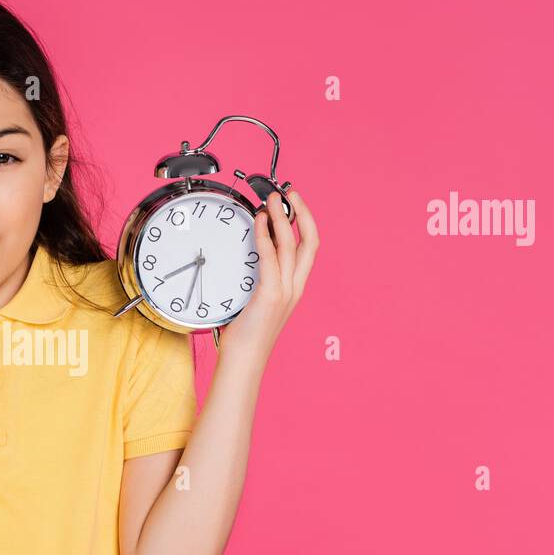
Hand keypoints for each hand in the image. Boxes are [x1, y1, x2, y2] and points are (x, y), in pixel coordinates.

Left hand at [217, 190, 318, 366]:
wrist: (243, 361)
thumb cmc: (245, 335)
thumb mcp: (257, 303)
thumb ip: (260, 281)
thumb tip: (248, 257)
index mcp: (295, 288)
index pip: (308, 248)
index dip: (305, 222)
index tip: (294, 204)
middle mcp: (295, 288)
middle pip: (310, 241)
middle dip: (301, 212)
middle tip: (288, 193)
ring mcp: (285, 291)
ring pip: (290, 244)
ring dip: (281, 217)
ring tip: (270, 200)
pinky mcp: (270, 295)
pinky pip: (270, 257)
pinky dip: (265, 235)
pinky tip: (259, 221)